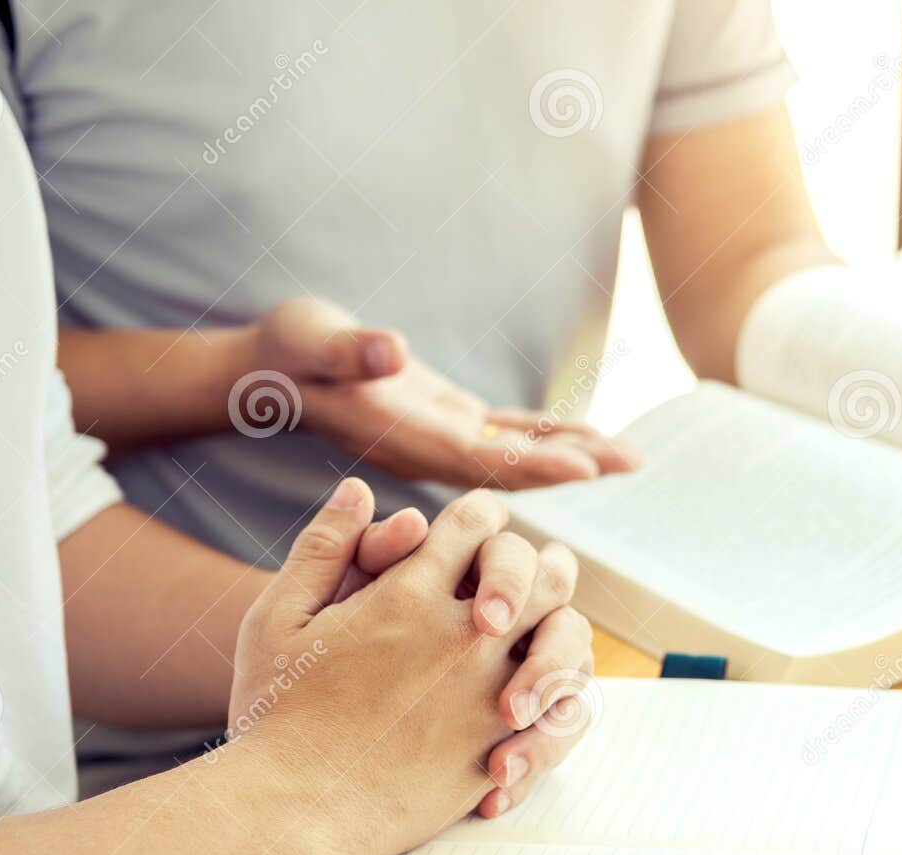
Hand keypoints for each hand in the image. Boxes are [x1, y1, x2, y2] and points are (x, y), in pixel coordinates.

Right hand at [227, 481, 595, 854]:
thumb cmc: (274, 716)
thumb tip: (359, 490)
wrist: (291, 813)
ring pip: (568, 637)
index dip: (479, 514)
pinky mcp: (503, 747)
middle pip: (542, 571)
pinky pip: (565, 711)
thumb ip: (322, 550)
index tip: (475, 528)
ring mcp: (491, 695)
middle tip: (530, 572)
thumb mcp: (278, 620)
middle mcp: (465, 639)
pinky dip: (562, 700)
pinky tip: (539, 699)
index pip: (475, 521)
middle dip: (537, 562)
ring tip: (541, 631)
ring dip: (560, 625)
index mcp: (410, 596)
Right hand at [252, 297, 639, 487]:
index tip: (584, 468)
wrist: (268, 373)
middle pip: (510, 468)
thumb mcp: (309, 340)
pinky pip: (505, 435)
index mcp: (402, 436)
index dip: (532, 464)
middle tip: (634, 462)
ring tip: (629, 455)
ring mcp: (440, 439)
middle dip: (571, 465)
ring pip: (514, 455)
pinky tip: (587, 435)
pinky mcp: (447, 422)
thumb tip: (392, 351)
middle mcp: (429, 448)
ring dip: (571, 454)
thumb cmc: (286, 353)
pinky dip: (546, 434)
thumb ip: (349, 351)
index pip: (476, 460)